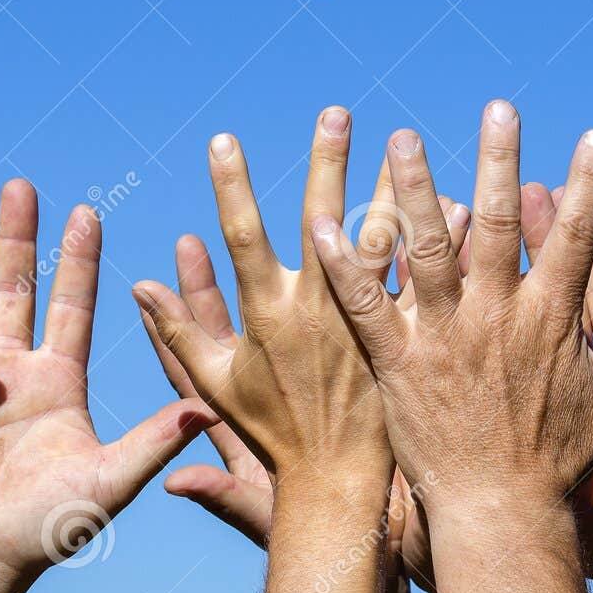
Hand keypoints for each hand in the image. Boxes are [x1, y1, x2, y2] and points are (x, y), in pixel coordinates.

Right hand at [0, 180, 213, 585]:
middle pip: (15, 289)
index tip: (88, 209)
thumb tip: (212, 408)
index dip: (79, 260)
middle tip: (18, 185)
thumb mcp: (109, 481)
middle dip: (17, 238)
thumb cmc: (45, 530)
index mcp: (59, 383)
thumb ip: (155, 441)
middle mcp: (12, 373)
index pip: (73, 306)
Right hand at [134, 110, 400, 501]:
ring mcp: (364, 321)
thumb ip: (178, 330)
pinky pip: (424, 282)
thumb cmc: (271, 432)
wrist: (335, 479)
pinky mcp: (402, 339)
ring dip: (392, 190)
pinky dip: (439, 244)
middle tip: (335, 113)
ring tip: (405, 142)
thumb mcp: (215, 384)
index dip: (229, 186)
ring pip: (382, 242)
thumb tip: (138, 285)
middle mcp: (317, 309)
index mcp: (267, 314)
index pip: (242, 235)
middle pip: (324, 220)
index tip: (222, 139)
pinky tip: (454, 203)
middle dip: (326, 162)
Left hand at [309, 102, 592, 513]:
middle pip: (499, 226)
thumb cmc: (559, 462)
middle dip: (500, 161)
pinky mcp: (398, 362)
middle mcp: (498, 319)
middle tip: (500, 106)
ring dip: (415, 191)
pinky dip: (345, 264)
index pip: (576, 240)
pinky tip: (323, 221)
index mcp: (551, 322)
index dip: (588, 187)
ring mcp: (444, 338)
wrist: (497, 512)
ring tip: (405, 137)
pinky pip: (367, 305)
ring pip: (426, 251)